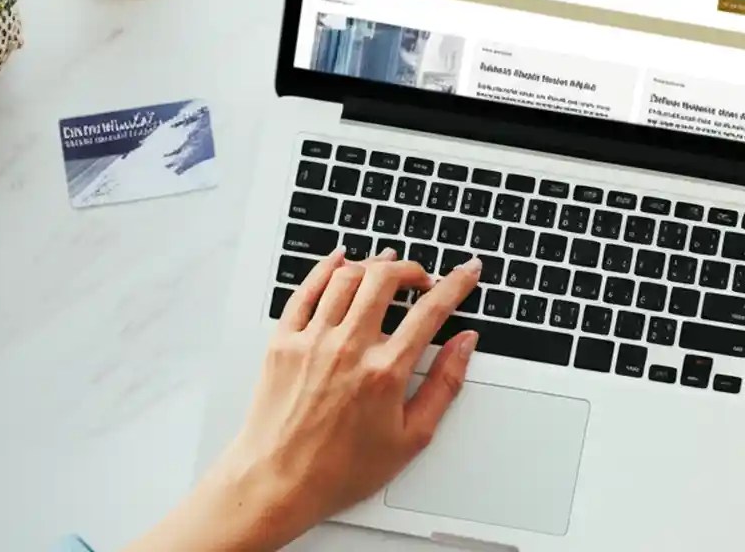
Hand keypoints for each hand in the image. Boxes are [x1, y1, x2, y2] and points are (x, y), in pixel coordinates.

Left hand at [125, 246, 480, 551]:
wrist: (276, 483)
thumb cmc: (340, 470)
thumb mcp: (411, 438)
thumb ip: (444, 385)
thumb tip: (465, 344)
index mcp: (385, 372)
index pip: (430, 310)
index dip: (456, 284)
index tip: (467, 271)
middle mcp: (348, 348)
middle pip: (386, 279)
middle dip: (412, 269)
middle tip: (422, 277)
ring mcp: (312, 341)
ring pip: (347, 277)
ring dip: (373, 265)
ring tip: (387, 268)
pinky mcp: (283, 342)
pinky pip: (305, 290)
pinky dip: (326, 268)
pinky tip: (339, 261)